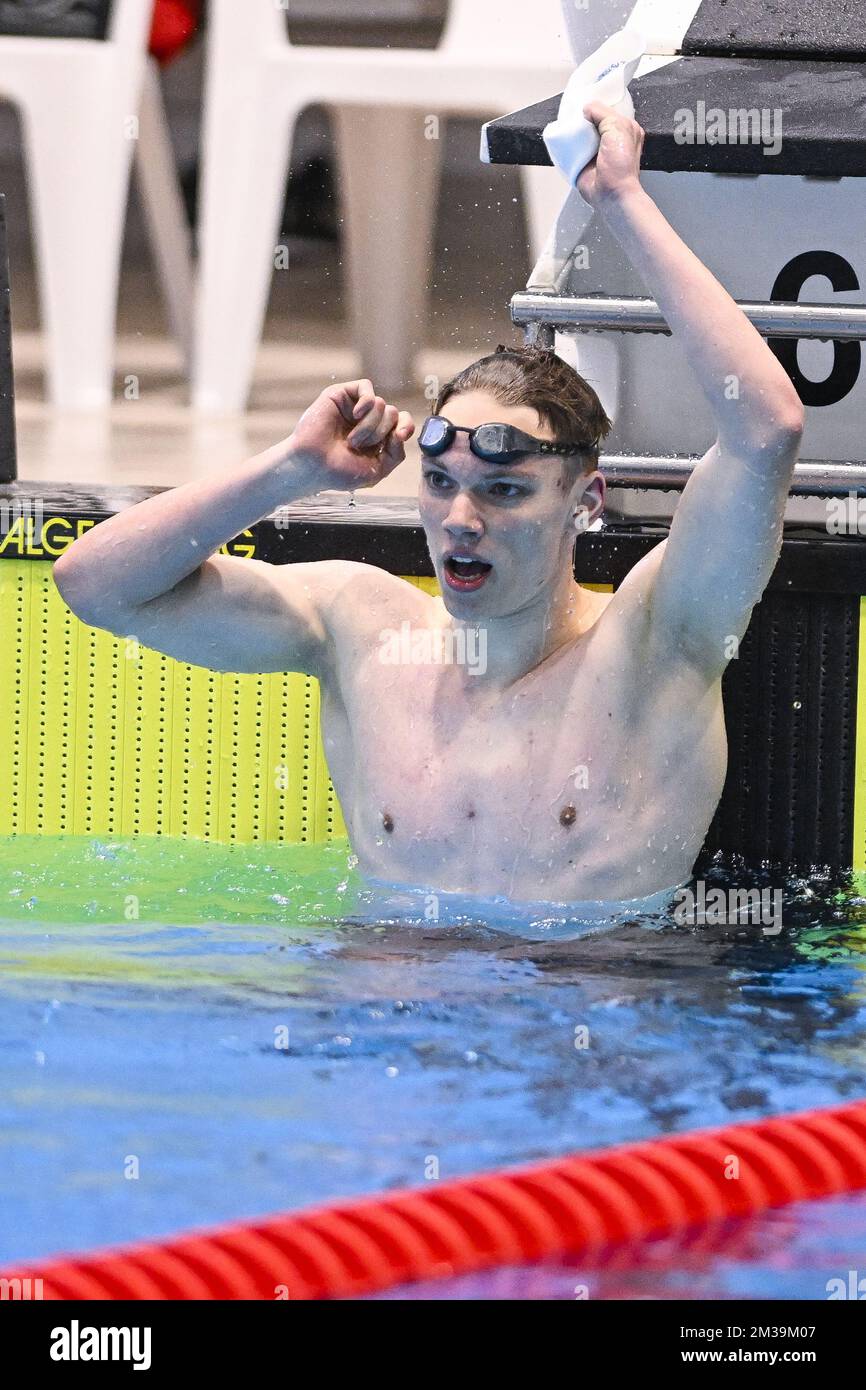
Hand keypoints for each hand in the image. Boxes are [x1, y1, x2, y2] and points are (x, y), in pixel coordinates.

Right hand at [284, 379, 414, 490]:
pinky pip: (366, 387)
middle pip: (393, 413)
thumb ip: (396, 454)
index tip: (398, 437)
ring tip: (352, 439)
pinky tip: (356, 415)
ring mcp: (354, 406)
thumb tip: (400, 432)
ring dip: (370, 425)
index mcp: (377, 436)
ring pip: (381, 403)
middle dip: (381, 432)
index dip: (406, 426)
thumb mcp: (376, 471)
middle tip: (360, 446)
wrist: (311, 466)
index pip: (403, 422)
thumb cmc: (339, 472)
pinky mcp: (342, 395)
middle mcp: (368, 420)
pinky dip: (366, 401)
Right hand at [576, 101, 644, 208]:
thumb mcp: (618, 127)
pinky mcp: (582, 160)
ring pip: (581, 132)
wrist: (611, 192)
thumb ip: (602, 112)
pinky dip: (567, 143)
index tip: (586, 104)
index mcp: (624, 128)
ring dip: (575, 130)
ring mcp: (595, 149)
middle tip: (577, 117)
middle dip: (584, 117)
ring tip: (572, 130)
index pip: (608, 109)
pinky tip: (567, 141)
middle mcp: (610, 138)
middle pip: (592, 119)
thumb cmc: (621, 165)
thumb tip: (587, 108)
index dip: (597, 106)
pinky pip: (572, 146)